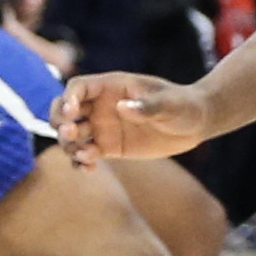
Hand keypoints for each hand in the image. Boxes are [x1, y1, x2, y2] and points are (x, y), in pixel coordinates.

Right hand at [53, 73, 209, 166]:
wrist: (195, 124)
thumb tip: (122, 108)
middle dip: (60, 121)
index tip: (72, 112)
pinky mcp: (108, 147)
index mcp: (111, 86)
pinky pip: (86, 154)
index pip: (78, 87)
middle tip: (71, 132)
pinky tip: (88, 169)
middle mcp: (100, 106)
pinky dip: (81, 162)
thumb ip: (148, 106)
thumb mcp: (171, 104)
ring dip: (69, 144)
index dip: (69, 98)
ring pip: (71, 135)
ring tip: (85, 155)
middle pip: (64, 110)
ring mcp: (102, 127)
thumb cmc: (183, 105)